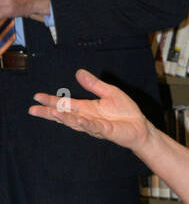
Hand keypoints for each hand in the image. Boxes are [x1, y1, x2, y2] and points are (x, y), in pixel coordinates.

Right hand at [28, 69, 149, 151]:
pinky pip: (95, 127)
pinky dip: (86, 124)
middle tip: (33, 110)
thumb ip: (94, 84)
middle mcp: (87, 118)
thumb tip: (78, 72)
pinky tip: (78, 120)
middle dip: (49, 113)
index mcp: (86, 108)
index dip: (51, 101)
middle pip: (65, 115)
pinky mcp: (107, 131)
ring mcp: (96, 126)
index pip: (65, 104)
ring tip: (52, 113)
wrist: (141, 128)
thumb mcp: (109, 93)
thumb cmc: (125, 112)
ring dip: (64, 118)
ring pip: (76, 122)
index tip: (36, 97)